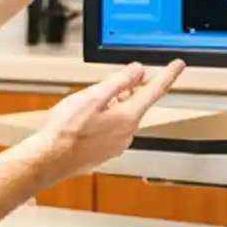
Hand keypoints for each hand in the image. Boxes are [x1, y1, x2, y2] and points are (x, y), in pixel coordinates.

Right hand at [34, 59, 185, 179]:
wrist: (48, 160)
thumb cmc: (66, 131)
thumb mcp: (93, 96)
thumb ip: (119, 82)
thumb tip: (137, 71)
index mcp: (127, 118)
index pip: (155, 91)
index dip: (168, 75)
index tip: (178, 65)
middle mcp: (127, 134)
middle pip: (137, 104)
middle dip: (130, 90)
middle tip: (119, 81)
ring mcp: (116, 146)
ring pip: (123, 117)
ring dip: (114, 106)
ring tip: (92, 103)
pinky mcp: (105, 153)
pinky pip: (112, 130)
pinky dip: (106, 120)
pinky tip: (88, 120)